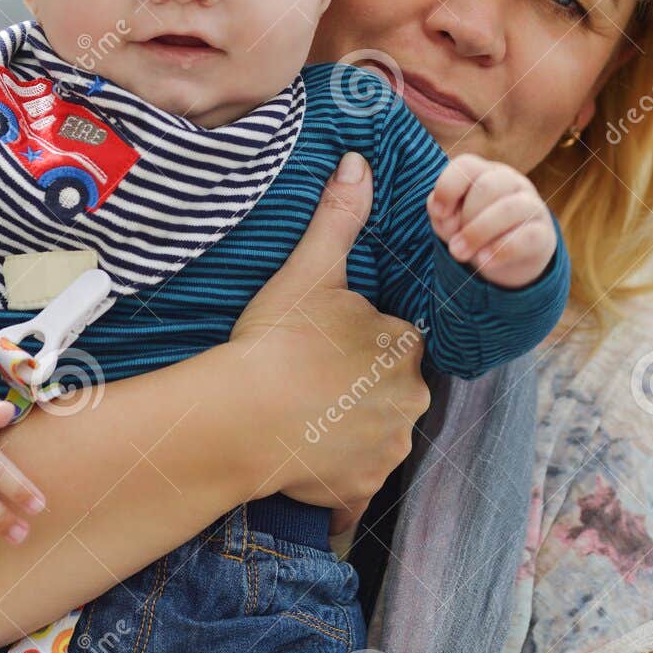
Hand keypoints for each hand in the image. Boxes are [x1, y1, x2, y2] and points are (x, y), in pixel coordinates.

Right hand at [231, 152, 429, 532]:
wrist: (241, 416)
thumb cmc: (275, 340)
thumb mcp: (308, 272)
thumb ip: (338, 219)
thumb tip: (359, 162)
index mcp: (404, 345)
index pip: (395, 343)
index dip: (358, 344)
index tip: (321, 348)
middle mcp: (411, 398)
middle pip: (390, 392)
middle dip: (358, 392)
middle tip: (306, 385)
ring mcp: (389, 448)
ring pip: (377, 438)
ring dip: (349, 436)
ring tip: (299, 424)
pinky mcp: (362, 489)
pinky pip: (355, 487)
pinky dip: (335, 482)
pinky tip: (301, 468)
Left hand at [427, 153, 556, 289]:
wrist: (508, 261)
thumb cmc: (474, 231)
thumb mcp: (452, 222)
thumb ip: (443, 215)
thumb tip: (447, 219)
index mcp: (485, 173)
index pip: (467, 165)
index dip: (448, 187)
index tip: (439, 214)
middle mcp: (511, 182)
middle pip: (487, 187)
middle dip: (465, 217)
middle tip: (453, 245)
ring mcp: (532, 206)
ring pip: (508, 209)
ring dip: (478, 233)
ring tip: (459, 254)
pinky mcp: (545, 234)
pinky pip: (528, 236)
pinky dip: (501, 250)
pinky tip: (483, 262)